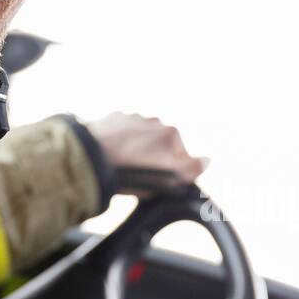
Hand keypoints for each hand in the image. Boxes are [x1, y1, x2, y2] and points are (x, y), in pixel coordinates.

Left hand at [85, 112, 209, 193]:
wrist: (92, 157)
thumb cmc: (131, 170)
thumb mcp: (169, 177)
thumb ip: (192, 168)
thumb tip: (207, 160)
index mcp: (171, 132)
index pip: (181, 156)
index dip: (173, 172)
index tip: (160, 181)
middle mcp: (154, 120)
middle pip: (160, 145)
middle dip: (154, 158)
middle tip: (141, 174)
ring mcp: (132, 117)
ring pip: (141, 137)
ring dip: (137, 148)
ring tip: (124, 164)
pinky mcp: (112, 118)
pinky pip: (121, 131)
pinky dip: (120, 141)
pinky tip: (112, 154)